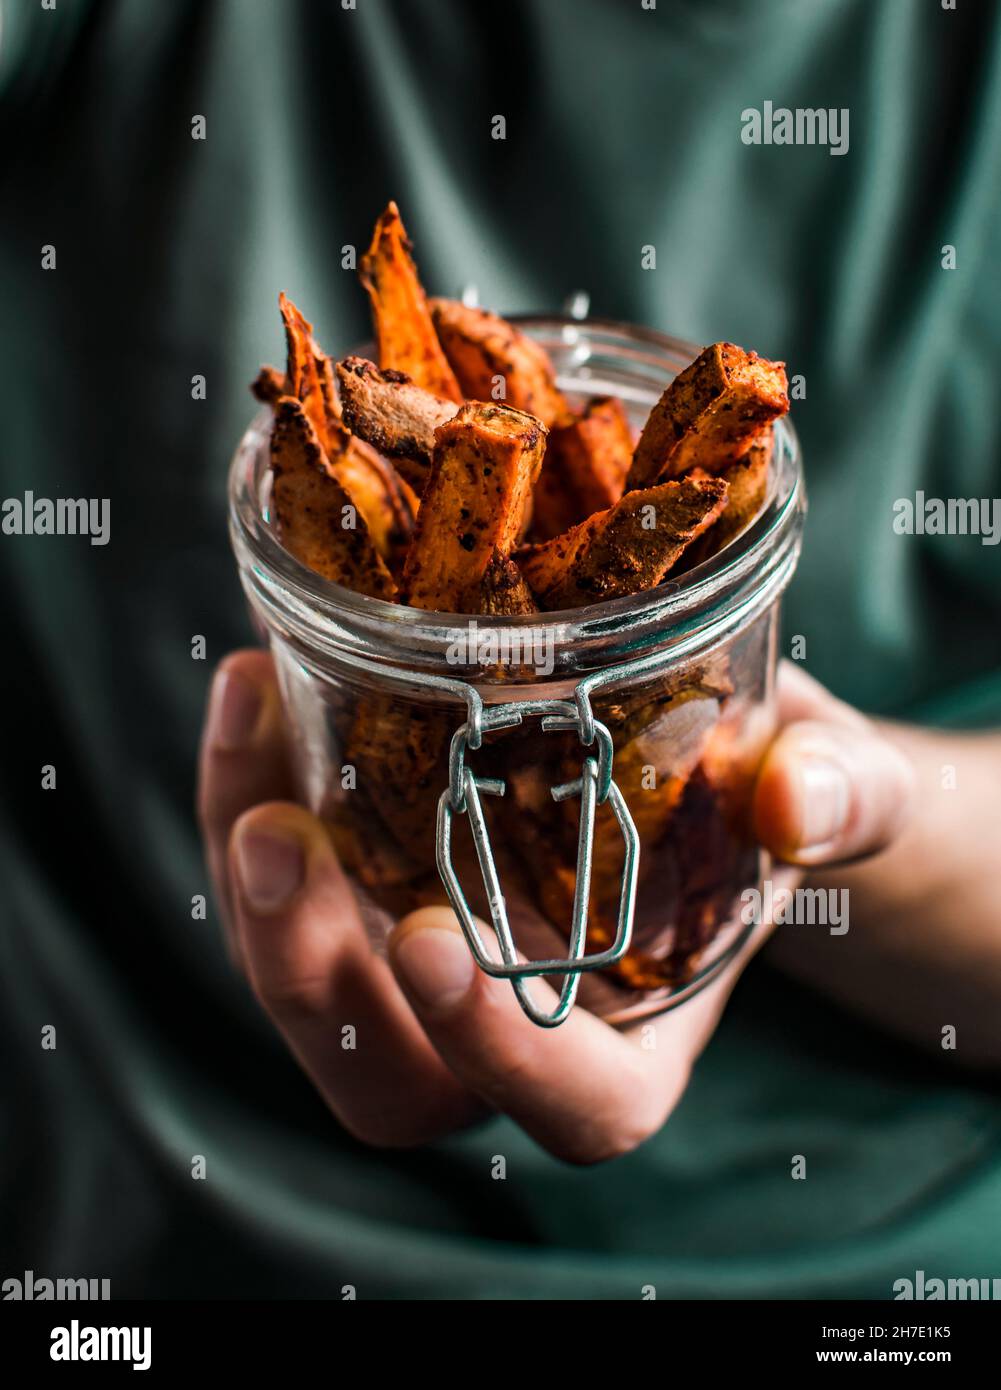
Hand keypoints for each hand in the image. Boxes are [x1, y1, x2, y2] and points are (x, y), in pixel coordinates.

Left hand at [197, 651, 914, 1161]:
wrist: (704, 745)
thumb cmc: (771, 789)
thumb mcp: (829, 780)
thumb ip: (841, 793)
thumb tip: (799, 797)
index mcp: (634, 1038)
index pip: (575, 1108)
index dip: (497, 1056)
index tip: (431, 941)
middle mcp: (508, 1029)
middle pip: (384, 1077)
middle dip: (306, 975)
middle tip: (279, 833)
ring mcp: (421, 966)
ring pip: (299, 980)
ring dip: (247, 867)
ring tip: (252, 707)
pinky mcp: (363, 890)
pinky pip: (278, 880)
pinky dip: (248, 786)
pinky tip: (251, 677)